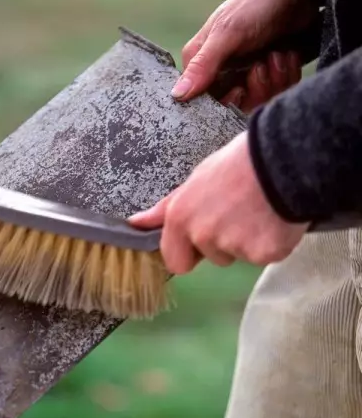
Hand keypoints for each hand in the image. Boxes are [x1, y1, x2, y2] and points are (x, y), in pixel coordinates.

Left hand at [128, 132, 309, 273]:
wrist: (283, 157)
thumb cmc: (238, 164)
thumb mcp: (195, 180)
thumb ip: (166, 208)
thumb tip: (135, 222)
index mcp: (181, 219)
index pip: (174, 261)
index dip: (189, 252)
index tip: (202, 239)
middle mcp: (203, 236)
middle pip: (211, 257)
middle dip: (222, 245)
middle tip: (238, 215)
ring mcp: (234, 247)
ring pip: (239, 256)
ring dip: (248, 241)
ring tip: (258, 210)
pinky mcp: (265, 253)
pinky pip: (265, 257)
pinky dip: (272, 242)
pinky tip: (275, 218)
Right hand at [172, 0, 318, 111]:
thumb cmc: (255, 6)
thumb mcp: (226, 35)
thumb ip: (202, 66)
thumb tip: (176, 95)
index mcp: (201, 64)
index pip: (207, 102)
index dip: (226, 100)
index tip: (240, 88)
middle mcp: (222, 73)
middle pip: (237, 104)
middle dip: (257, 87)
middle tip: (262, 64)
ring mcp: (246, 75)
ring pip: (260, 99)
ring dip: (276, 77)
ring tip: (277, 53)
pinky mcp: (269, 75)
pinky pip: (278, 91)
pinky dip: (287, 73)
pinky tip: (287, 54)